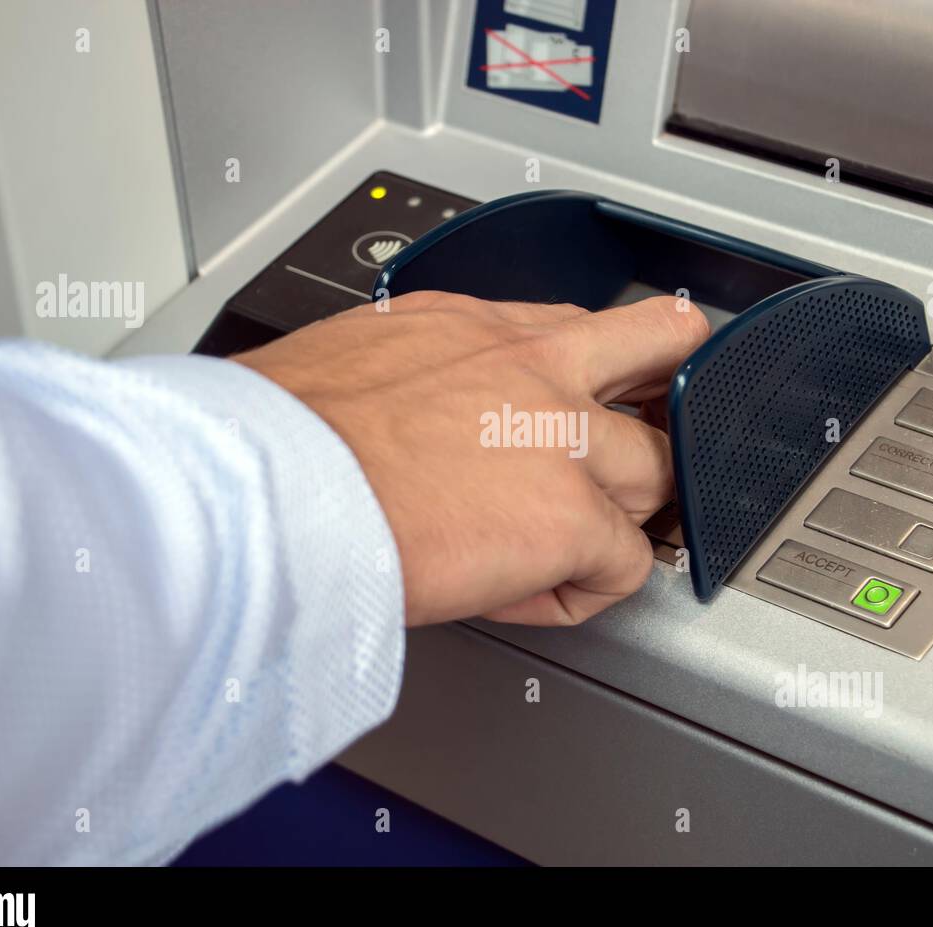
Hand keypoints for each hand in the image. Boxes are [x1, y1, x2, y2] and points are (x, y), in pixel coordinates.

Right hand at [232, 291, 708, 626]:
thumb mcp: (358, 358)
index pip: (583, 328)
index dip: (604, 371)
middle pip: (665, 362)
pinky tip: (530, 593)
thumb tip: (416, 413)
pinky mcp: (570, 517)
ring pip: (660, 472)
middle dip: (654, 417)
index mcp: (480, 326)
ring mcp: (563, 437)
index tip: (602, 395)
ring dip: (622, 514)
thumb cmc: (281, 437)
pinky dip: (585, 591)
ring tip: (566, 548)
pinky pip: (626, 565)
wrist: (267, 488)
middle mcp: (536, 364)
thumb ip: (420, 372)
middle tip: (631, 464)